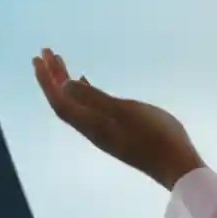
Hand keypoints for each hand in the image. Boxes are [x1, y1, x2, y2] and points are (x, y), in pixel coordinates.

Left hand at [32, 47, 205, 190]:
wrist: (177, 165)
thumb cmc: (155, 136)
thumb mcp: (125, 112)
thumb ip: (95, 98)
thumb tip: (63, 84)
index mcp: (92, 124)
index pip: (60, 100)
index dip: (46, 80)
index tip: (39, 57)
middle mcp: (92, 128)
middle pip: (64, 101)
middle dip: (52, 77)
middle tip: (45, 53)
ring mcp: (104, 130)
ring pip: (76, 103)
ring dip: (65, 82)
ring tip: (59, 62)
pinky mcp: (116, 130)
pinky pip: (90, 106)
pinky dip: (83, 91)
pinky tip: (85, 82)